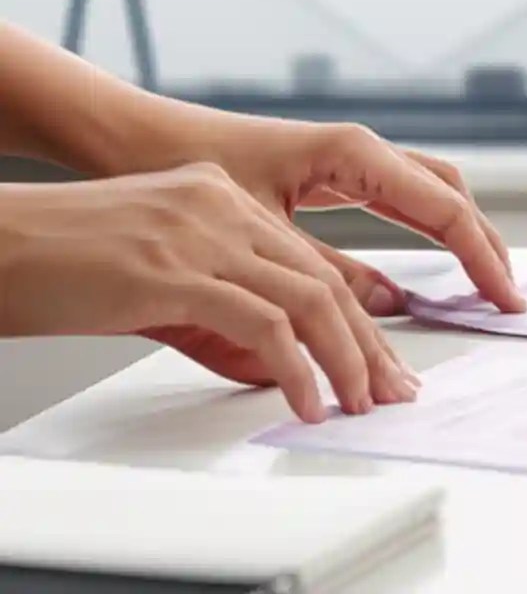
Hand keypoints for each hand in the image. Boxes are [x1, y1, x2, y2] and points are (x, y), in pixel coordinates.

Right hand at [0, 163, 419, 422]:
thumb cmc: (61, 265)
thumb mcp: (159, 283)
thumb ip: (224, 317)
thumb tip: (282, 367)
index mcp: (220, 197)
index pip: (312, 264)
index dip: (357, 320)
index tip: (381, 363)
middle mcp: (219, 205)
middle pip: (322, 280)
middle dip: (367, 345)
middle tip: (390, 391)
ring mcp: (198, 234)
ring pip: (307, 300)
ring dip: (344, 361)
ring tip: (357, 404)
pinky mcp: (171, 270)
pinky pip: (262, 324)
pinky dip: (295, 369)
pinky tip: (304, 400)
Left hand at [147, 111, 523, 317]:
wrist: (138, 138)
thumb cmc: (188, 169)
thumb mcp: (265, 235)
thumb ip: (332, 274)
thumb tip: (392, 309)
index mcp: (354, 154)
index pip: (446, 209)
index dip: (482, 258)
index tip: (505, 300)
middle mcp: (363, 150)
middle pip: (452, 196)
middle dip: (485, 246)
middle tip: (507, 299)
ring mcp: (353, 160)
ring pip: (434, 195)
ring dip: (463, 239)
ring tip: (485, 285)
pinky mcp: (338, 175)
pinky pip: (405, 202)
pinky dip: (431, 233)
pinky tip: (436, 265)